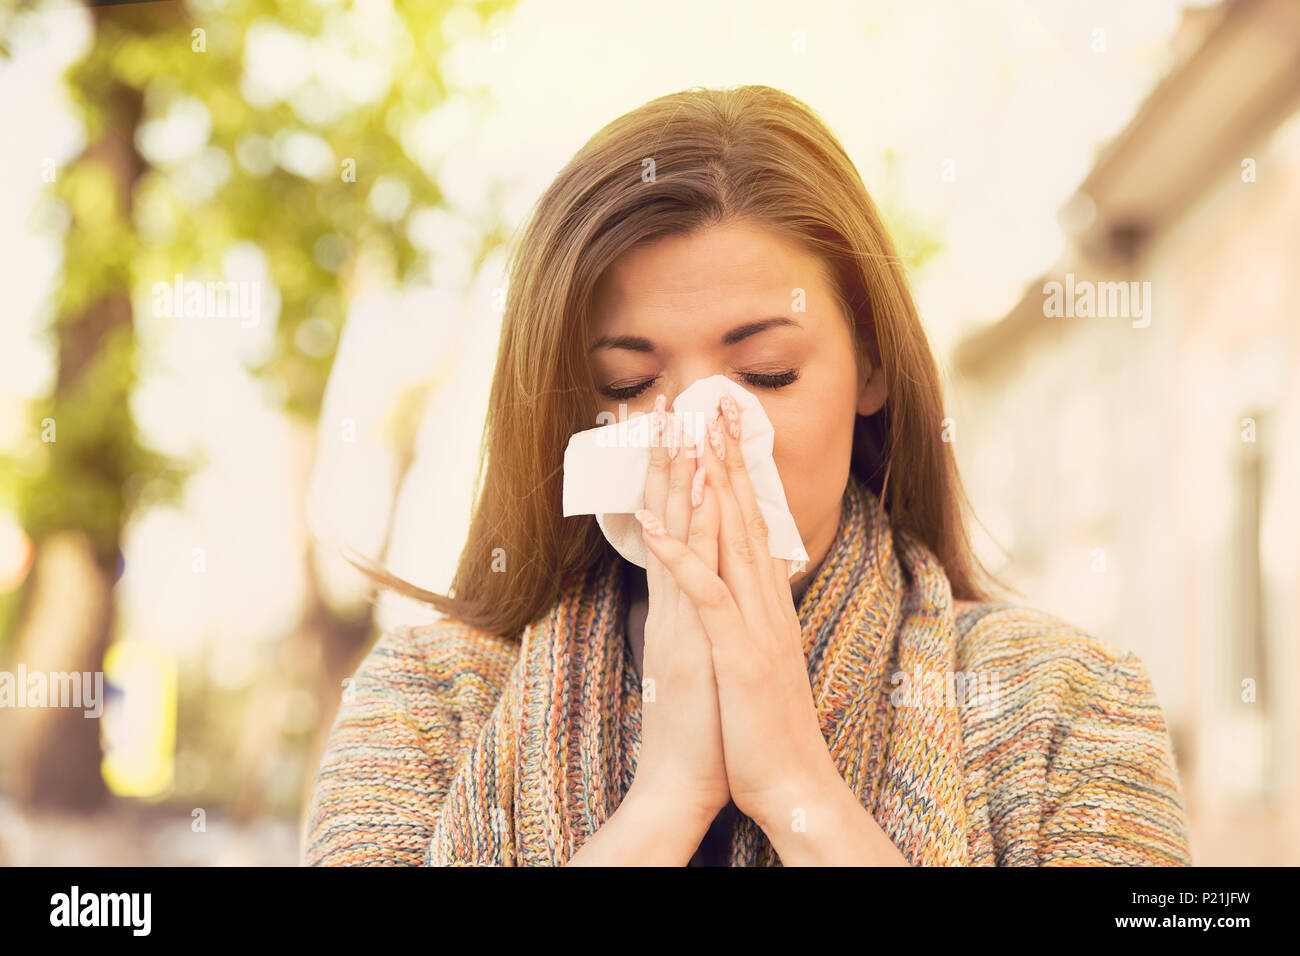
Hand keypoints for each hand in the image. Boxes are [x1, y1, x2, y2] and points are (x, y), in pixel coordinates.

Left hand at [635, 395, 839, 829]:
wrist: (792, 786)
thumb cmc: (765, 727)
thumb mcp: (760, 661)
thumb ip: (756, 617)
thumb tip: (756, 583)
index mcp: (766, 604)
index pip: (749, 525)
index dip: (734, 474)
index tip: (720, 430)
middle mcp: (765, 604)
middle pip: (743, 517)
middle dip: (725, 457)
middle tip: (710, 402)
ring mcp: (755, 626)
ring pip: (728, 541)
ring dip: (706, 485)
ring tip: (687, 436)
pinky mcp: (738, 654)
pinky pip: (704, 594)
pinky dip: (680, 554)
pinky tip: (655, 521)